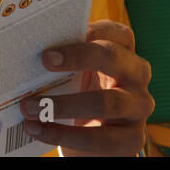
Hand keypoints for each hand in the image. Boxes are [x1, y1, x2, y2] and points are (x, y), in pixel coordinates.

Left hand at [20, 19, 154, 155]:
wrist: (96, 140)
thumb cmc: (83, 96)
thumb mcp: (78, 75)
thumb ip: (65, 62)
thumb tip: (30, 51)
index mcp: (125, 52)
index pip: (117, 32)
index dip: (91, 30)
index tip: (63, 30)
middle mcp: (137, 75)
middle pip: (112, 58)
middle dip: (78, 57)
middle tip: (44, 60)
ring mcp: (139, 107)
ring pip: (106, 102)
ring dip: (63, 105)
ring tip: (29, 107)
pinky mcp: (132, 139)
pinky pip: (98, 139)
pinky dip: (63, 135)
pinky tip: (37, 130)